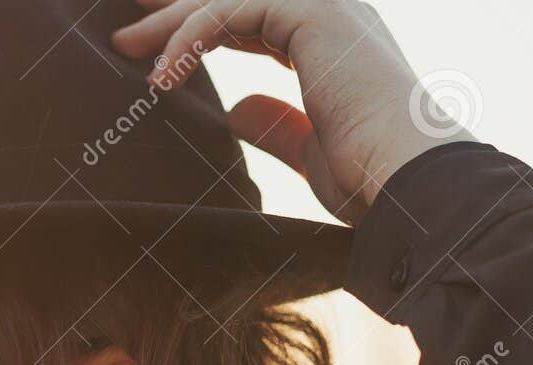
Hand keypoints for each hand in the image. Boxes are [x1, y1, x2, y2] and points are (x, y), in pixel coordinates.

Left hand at [112, 0, 476, 223]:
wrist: (406, 179)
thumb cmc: (369, 177)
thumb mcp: (312, 151)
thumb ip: (277, 125)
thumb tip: (236, 108)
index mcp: (331, 41)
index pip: (253, 17)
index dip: (201, 28)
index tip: (152, 50)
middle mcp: (330, 13)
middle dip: (176, 7)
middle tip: (125, 28)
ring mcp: (324, 7)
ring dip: (173, 22)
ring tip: (128, 49)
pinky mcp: (312, 14)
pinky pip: (229, 14)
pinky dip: (190, 40)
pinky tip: (162, 75)